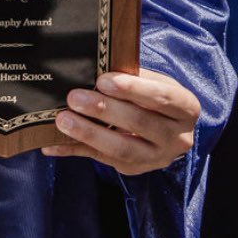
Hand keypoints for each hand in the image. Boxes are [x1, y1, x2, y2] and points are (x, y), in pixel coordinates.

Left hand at [41, 67, 199, 174]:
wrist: (170, 126)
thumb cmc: (156, 95)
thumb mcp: (155, 81)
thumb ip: (133, 77)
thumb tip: (95, 68)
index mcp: (186, 108)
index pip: (162, 98)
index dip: (133, 90)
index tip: (103, 80)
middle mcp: (178, 138)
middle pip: (140, 125)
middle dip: (105, 111)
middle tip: (74, 97)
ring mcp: (157, 158)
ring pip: (122, 149)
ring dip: (89, 134)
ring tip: (62, 120)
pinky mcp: (134, 169)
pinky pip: (101, 160)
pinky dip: (74, 152)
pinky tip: (51, 146)